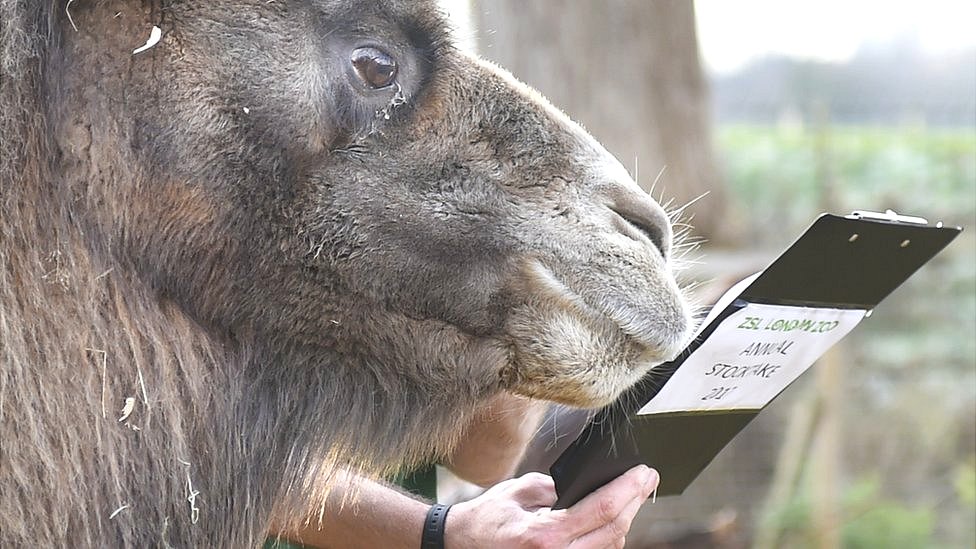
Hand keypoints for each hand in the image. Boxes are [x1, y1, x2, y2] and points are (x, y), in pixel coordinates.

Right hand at [444, 465, 657, 548]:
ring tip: (631, 496)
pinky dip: (607, 537)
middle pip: (614, 531)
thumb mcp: (518, 492)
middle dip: (634, 502)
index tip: (645, 472)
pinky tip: (611, 520)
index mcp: (544, 535)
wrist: (460, 547)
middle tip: (647, 480)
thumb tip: (586, 486)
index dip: (629, 489)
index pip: (601, 509)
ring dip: (623, 521)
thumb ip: (554, 488)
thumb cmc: (485, 521)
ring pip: (609, 547)